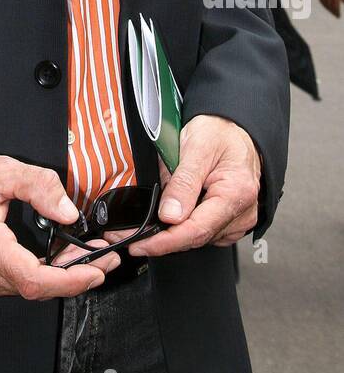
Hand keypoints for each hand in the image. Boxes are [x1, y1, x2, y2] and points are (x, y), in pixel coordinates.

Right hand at [0, 148, 122, 299]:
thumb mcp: (0, 169)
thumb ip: (38, 187)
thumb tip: (68, 212)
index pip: (35, 280)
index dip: (71, 281)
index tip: (96, 271)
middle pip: (34, 287)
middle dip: (72, 275)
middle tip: (100, 257)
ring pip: (23, 288)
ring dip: (54, 276)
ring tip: (78, 255)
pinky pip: (9, 285)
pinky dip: (34, 275)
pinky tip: (49, 259)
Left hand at [104, 115, 261, 257]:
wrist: (233, 127)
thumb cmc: (218, 131)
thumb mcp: (196, 146)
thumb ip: (183, 182)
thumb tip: (169, 215)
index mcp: (236, 193)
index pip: (197, 230)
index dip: (165, 242)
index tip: (140, 244)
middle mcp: (242, 211)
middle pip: (196, 237)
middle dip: (161, 239)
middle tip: (131, 235)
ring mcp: (238, 218)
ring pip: (198, 237)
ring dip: (172, 231)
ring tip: (153, 214)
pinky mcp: (231, 220)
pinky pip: (204, 230)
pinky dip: (184, 226)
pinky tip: (175, 212)